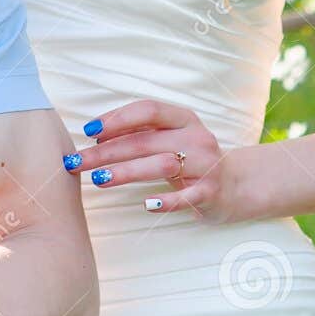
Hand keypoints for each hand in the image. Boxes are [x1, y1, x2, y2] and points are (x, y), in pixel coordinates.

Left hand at [64, 99, 246, 220]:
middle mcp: (196, 137)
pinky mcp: (210, 192)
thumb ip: (141, 133)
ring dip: (127, 171)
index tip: (88, 131)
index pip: (147, 110)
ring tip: (99, 179)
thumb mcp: (171, 138)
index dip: (117, 118)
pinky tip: (145, 205)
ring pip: (162, 165)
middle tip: (77, 162)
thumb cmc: (192, 159)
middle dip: (106, 151)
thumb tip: (96, 135)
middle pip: (145, 140)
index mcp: (183, 118)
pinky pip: (186, 197)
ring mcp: (206, 164)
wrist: (237, 184)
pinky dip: (165, 201)